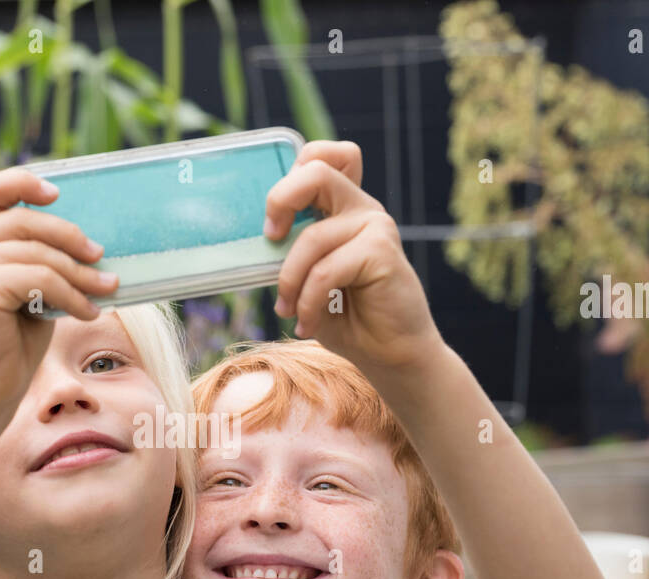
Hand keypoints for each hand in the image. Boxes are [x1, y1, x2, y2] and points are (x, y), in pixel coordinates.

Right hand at [0, 168, 118, 409]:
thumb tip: (91, 239)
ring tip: (106, 290)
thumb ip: (41, 260)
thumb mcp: (30, 292)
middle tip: (101, 256)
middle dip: (70, 236)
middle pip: (24, 219)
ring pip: (38, 253)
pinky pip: (40, 279)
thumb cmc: (11, 345)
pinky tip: (87, 313)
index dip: (21, 182)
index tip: (58, 194)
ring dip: (80, 273)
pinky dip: (72, 296)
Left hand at [265, 140, 443, 371]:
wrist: (389, 353)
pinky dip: (308, 302)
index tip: (274, 223)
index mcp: (341, 206)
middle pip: (315, 169)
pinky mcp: (382, 251)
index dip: (289, 175)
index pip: (321, 156)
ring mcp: (374, 225)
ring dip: (289, 282)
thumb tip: (259, 241)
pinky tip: (308, 323)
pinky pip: (325, 270)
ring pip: (311, 237)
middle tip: (271, 239)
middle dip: (280, 200)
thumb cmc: (346, 317)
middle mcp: (360, 207)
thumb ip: (291, 252)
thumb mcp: (307, 279)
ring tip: (289, 312)